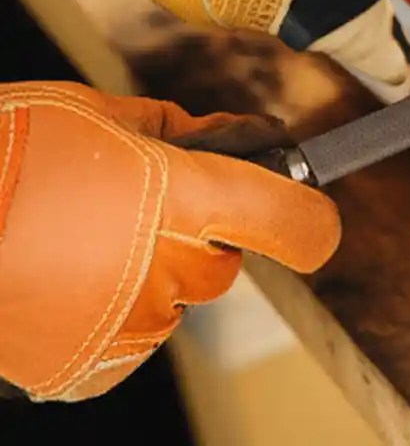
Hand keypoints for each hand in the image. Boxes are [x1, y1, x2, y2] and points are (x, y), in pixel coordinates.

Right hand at [0, 82, 339, 401]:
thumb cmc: (3, 152)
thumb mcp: (93, 113)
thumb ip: (179, 132)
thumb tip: (237, 141)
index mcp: (184, 200)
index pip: (300, 222)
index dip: (307, 213)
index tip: (300, 204)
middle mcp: (173, 271)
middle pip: (226, 256)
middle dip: (198, 230)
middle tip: (127, 206)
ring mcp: (134, 326)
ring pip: (178, 295)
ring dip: (148, 270)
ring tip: (70, 241)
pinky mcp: (96, 368)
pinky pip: (134, 334)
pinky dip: (110, 311)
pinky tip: (57, 280)